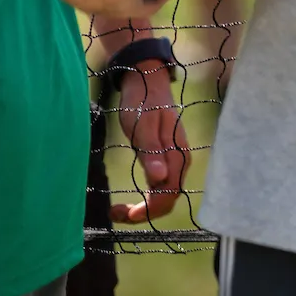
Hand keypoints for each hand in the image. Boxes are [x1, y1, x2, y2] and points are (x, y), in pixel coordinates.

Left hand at [110, 63, 190, 222]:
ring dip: (144, 206)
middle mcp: (180, 160)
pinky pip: (161, 185)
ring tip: (118, 208)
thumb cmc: (142, 102)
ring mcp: (174, 159)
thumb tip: (159, 180)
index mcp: (177, 155)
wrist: (146, 80)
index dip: (147, 211)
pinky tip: (131, 196)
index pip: (167, 195)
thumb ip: (151, 153)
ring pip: (164, 193)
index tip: (123, 214)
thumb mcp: (141, 127)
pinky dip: (147, 196)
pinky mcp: (166, 157)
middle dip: (144, 212)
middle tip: (114, 213)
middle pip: (168, 198)